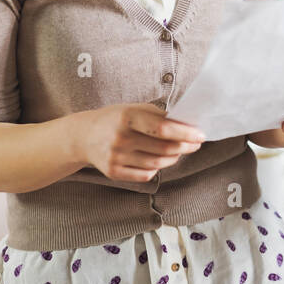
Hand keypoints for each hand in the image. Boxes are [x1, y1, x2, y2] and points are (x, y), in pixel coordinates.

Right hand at [78, 103, 204, 182]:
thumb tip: (187, 124)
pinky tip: (160, 160)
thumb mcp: (133, 109)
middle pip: (163, 148)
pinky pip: (146, 174)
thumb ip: (157, 115)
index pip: (163, 128)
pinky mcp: (114, 173)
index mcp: (126, 117)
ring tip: (180, 151)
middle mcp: (120, 138)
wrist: (83, 136)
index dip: (185, 133)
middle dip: (185, 146)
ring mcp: (116, 158)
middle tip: (195, 143)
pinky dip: (158, 168)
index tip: (200, 134)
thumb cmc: (114, 119)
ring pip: (157, 163)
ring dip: (174, 158)